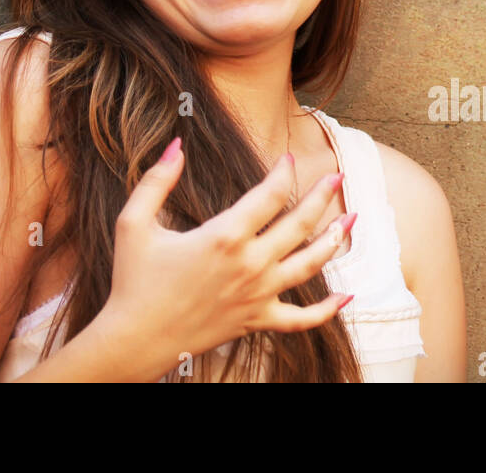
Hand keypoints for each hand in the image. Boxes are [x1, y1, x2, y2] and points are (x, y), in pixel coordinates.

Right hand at [99, 137, 354, 376]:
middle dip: (321, 197)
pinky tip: (347, 297)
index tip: (287, 158)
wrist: (136, 339)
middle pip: (298, 225)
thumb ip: (156, 180)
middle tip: (336, 177)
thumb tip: (176, 145)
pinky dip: (327, 310)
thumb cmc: (134, 280)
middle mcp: (248, 265)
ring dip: (334, 241)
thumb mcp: (135, 222)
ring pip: (309, 266)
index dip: (282, 172)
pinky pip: (302, 320)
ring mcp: (257, 296)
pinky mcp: (257, 321)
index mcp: (223, 236)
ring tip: (351, 220)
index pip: (268, 195)